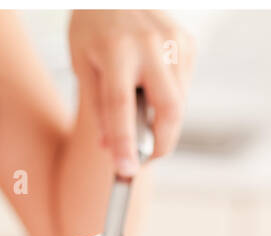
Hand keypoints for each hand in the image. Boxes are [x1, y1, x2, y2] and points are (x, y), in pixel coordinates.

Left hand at [68, 11, 195, 174]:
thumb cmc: (92, 29)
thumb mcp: (82, 66)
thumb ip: (98, 108)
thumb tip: (112, 148)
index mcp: (116, 51)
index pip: (121, 107)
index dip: (126, 143)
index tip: (127, 171)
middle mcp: (150, 45)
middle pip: (168, 107)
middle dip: (161, 143)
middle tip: (145, 161)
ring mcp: (175, 41)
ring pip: (180, 101)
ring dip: (163, 123)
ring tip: (142, 123)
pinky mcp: (188, 42)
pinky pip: (183, 86)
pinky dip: (169, 101)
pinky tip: (151, 93)